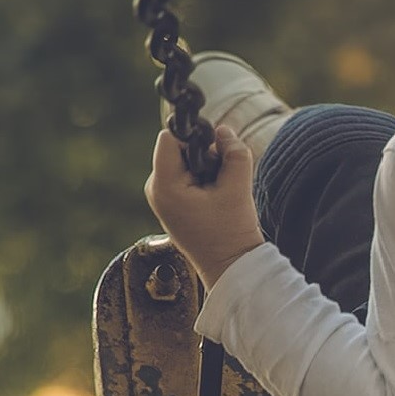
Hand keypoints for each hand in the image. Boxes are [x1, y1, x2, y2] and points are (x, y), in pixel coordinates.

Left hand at [145, 126, 264, 289]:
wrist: (230, 265)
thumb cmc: (231, 231)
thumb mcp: (238, 187)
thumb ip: (234, 153)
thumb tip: (223, 130)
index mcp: (164, 185)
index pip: (169, 139)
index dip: (193, 135)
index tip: (216, 147)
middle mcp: (156, 189)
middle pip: (177, 149)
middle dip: (203, 154)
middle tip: (223, 177)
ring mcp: (162, 196)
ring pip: (183, 161)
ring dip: (206, 167)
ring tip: (221, 191)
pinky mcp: (171, 202)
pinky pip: (185, 176)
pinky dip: (204, 178)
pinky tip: (217, 198)